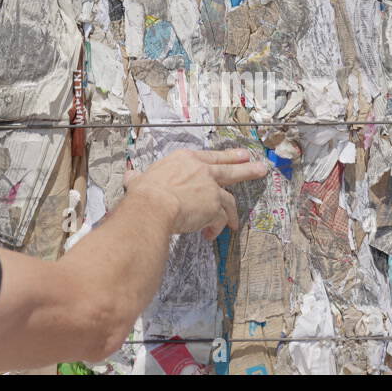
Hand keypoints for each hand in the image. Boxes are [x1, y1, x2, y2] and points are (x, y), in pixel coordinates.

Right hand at [122, 148, 269, 240]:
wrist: (153, 206)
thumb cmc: (144, 193)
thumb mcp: (140, 179)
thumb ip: (139, 179)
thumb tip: (131, 178)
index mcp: (185, 159)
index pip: (210, 156)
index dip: (226, 156)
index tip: (239, 155)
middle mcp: (201, 170)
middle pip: (230, 168)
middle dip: (247, 168)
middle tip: (260, 168)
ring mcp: (210, 188)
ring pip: (230, 197)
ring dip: (235, 211)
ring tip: (238, 221)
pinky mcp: (214, 206)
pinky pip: (220, 219)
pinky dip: (216, 228)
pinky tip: (211, 235)